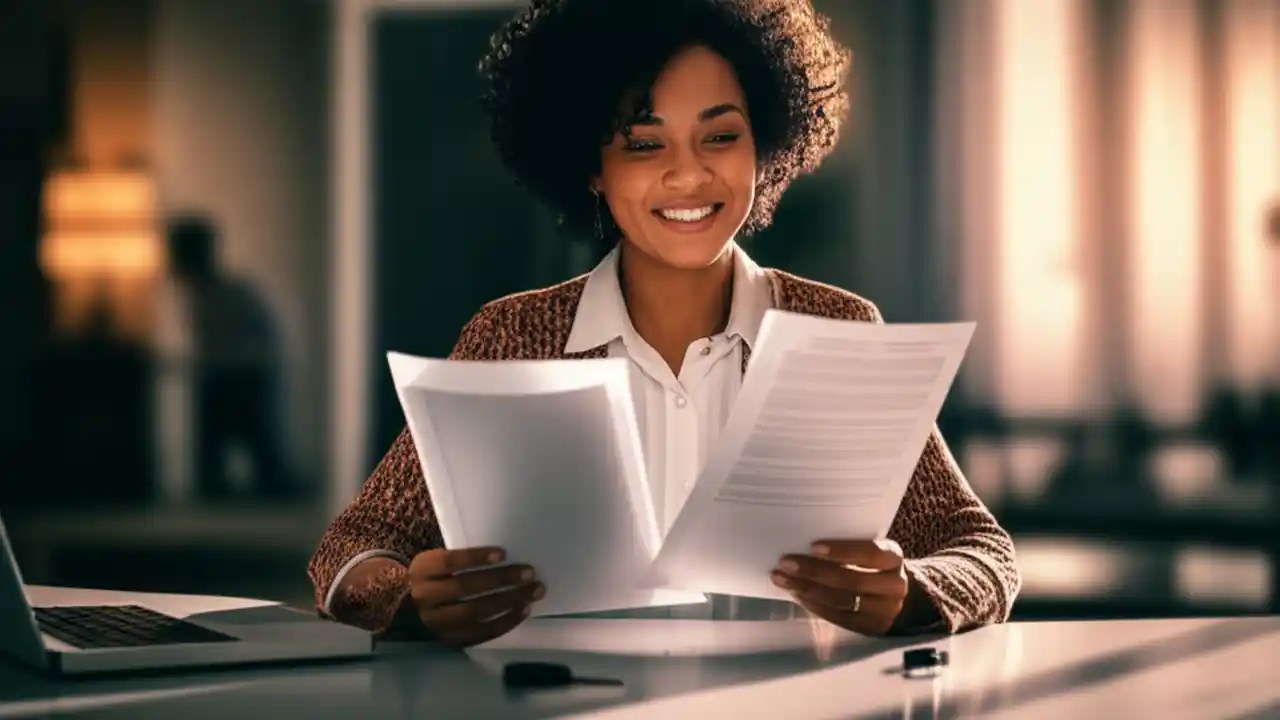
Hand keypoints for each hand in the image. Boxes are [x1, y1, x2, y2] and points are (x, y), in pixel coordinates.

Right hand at [407, 546, 544, 646]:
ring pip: (474, 613)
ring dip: (509, 602)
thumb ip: (462, 555)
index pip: (448, 563)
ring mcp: (437, 623)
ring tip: (534, 591)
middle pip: (465, 588)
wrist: (412, 608)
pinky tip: (524, 610)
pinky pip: (480, 634)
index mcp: (422, 570)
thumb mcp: (438, 560)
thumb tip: (505, 552)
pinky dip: (505, 622)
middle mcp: (426, 598)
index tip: (503, 554)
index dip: (475, 558)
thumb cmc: (437, 576)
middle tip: (529, 573)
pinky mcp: (451, 640)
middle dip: (501, 580)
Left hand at [771, 539, 907, 635]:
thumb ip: (848, 547)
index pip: (869, 553)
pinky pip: (839, 618)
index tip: (812, 546)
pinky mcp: (871, 628)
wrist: (894, 595)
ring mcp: (885, 611)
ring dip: (808, 589)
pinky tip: (797, 595)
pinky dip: (814, 606)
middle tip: (785, 563)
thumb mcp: (870, 550)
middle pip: (852, 581)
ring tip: (783, 579)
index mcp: (893, 558)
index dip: (841, 550)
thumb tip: (801, 540)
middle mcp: (894, 585)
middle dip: (814, 572)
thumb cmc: (872, 564)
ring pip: (842, 601)